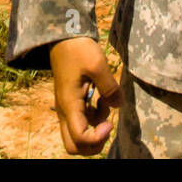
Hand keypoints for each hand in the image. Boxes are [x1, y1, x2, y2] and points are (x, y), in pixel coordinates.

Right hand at [49, 37, 121, 155]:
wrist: (64, 35)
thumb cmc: (77, 48)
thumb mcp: (98, 65)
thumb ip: (110, 88)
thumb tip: (118, 105)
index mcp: (69, 105)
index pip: (80, 139)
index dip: (98, 138)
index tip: (110, 122)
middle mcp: (65, 111)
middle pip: (74, 146)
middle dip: (94, 144)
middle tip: (108, 126)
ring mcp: (67, 107)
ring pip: (78, 135)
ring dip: (95, 129)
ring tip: (105, 105)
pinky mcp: (72, 101)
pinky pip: (82, 121)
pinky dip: (94, 118)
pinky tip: (102, 100)